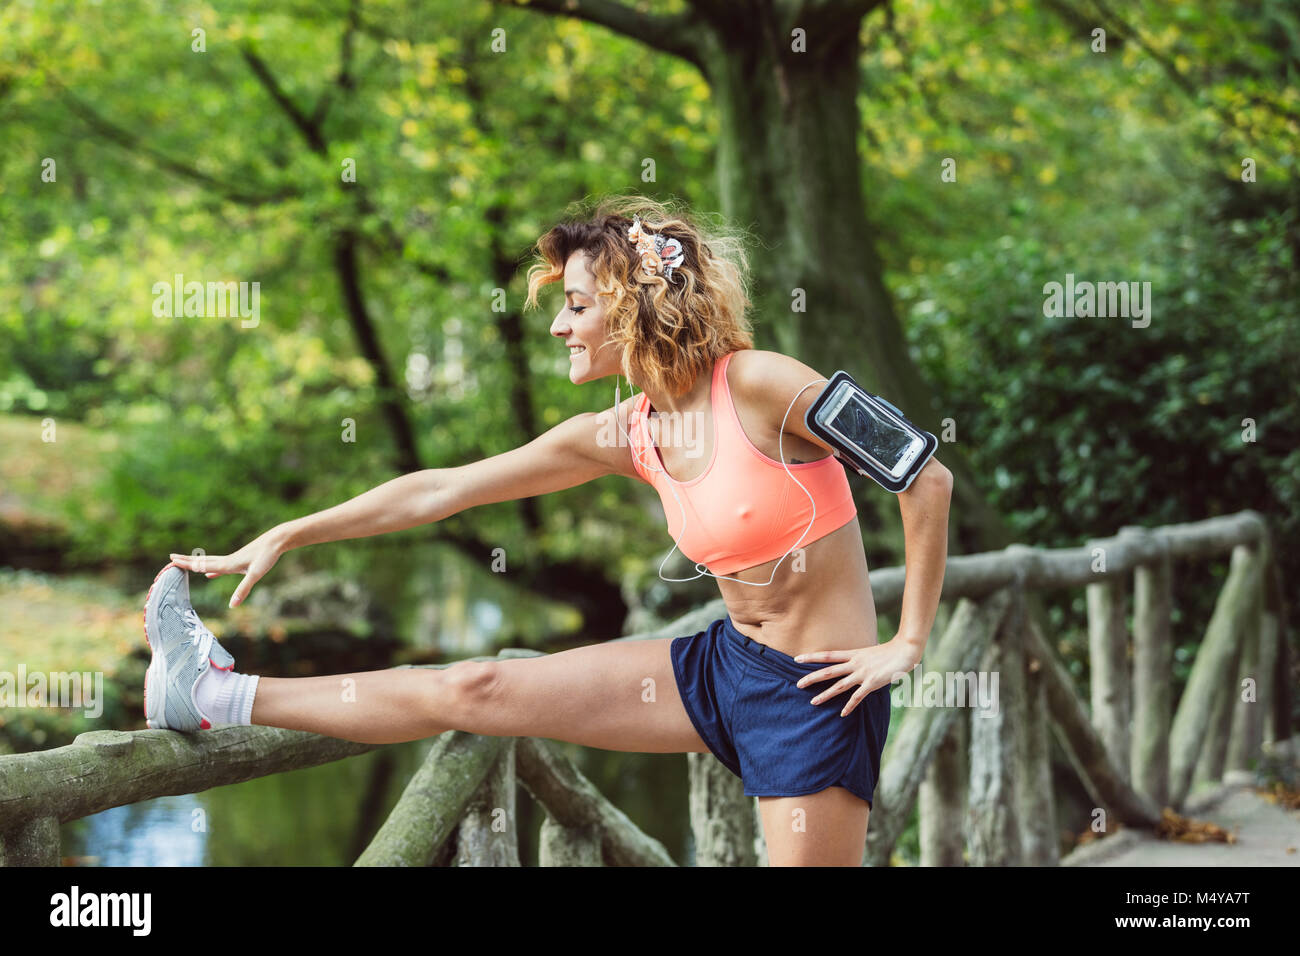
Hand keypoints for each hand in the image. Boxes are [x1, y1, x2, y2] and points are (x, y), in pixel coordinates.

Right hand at [169, 526, 287, 608]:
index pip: (202, 566)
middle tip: (171, 557)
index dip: (187, 564)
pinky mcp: (240, 560)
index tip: (172, 561)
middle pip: (203, 561)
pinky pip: (222, 566)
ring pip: (211, 562)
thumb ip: (244, 589)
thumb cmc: (266, 557)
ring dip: (197, 563)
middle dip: (187, 560)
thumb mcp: (256, 574)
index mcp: (228, 565)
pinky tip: (212, 574)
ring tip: (186, 563)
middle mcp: (227, 561)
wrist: (276, 541)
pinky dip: (214, 570)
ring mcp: (233, 560)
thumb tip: (232, 605)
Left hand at [794, 637, 921, 717]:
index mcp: (853, 654)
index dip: (812, 657)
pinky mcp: (872, 683)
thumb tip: (855, 663)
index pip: (827, 655)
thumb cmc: (890, 651)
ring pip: (839, 685)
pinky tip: (842, 714)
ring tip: (813, 702)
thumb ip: (860, 659)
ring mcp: (863, 674)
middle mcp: (855, 663)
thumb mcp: (870, 652)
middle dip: (812, 678)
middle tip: (797, 684)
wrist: (905, 650)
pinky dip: (850, 706)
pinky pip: (858, 696)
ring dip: (826, 694)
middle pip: (828, 671)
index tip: (797, 659)